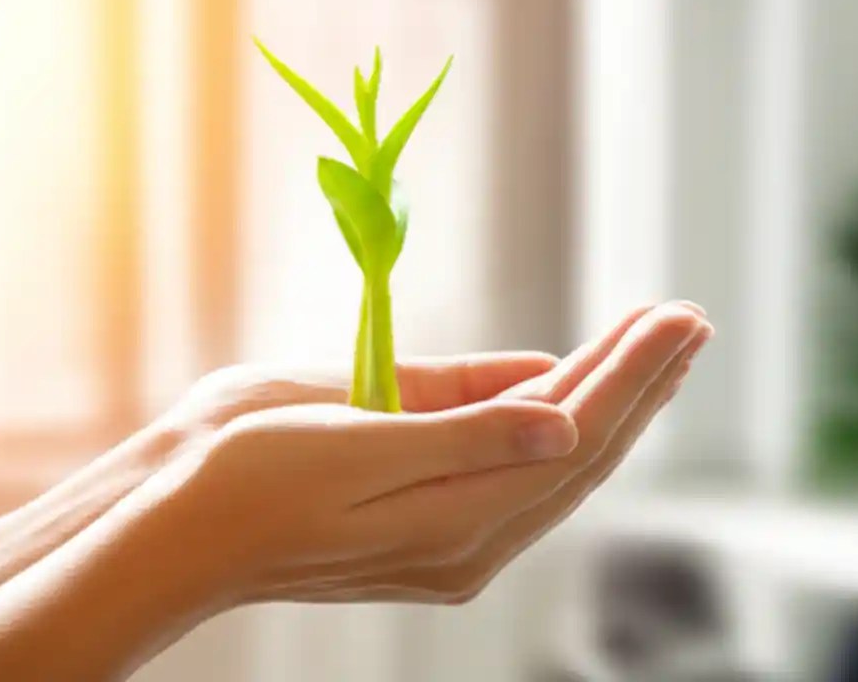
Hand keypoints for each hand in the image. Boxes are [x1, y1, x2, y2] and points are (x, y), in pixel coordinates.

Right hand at [142, 301, 709, 613]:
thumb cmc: (242, 476)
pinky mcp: (424, 526)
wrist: (170, 528)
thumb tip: (563, 418)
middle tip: (687, 318)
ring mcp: (448, 539)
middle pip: (579, 451)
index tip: (675, 317)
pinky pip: (513, 467)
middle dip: (639, 381)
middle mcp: (466, 540)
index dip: (631, 374)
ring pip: (554, 462)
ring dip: (608, 397)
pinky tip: (573, 383)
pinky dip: (552, 419)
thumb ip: (461, 431)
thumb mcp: (352, 440)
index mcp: (456, 520)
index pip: (573, 434)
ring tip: (653, 343)